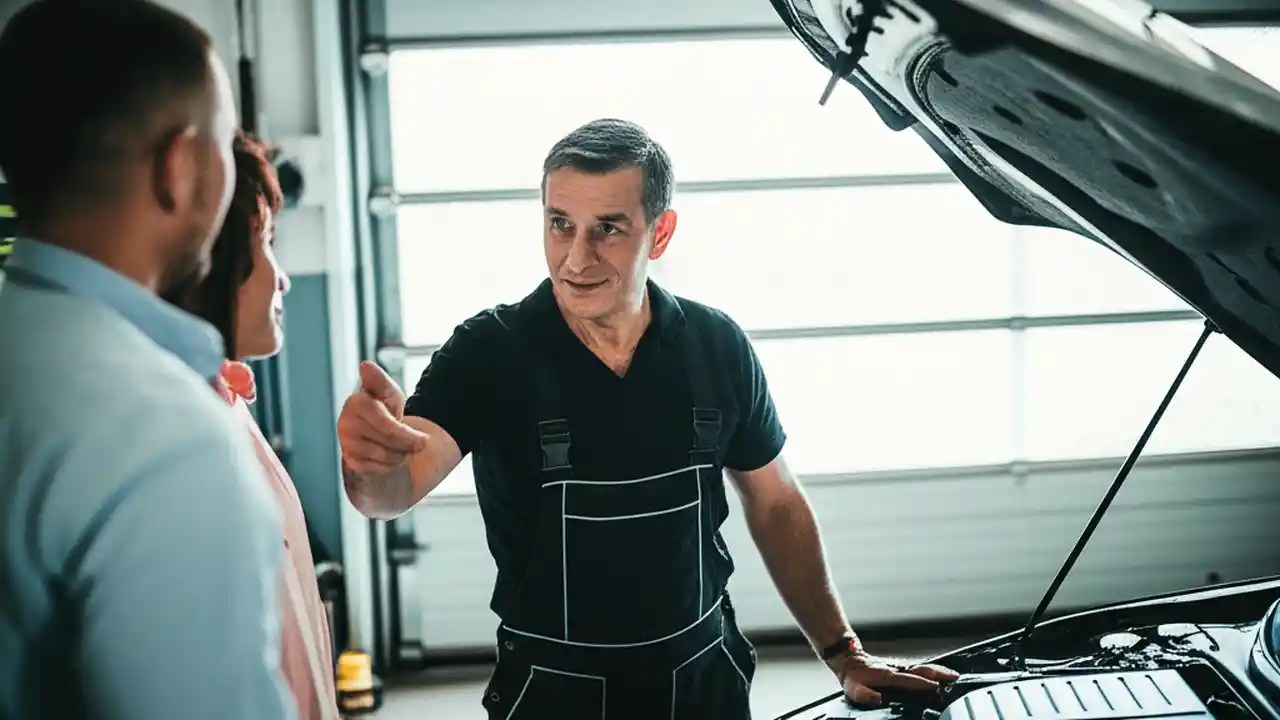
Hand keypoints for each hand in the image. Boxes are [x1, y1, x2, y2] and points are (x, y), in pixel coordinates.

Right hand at [338, 361, 427, 474]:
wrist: (377, 433)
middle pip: (389, 440)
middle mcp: (346, 422)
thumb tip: (365, 365)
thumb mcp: (388, 393)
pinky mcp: (349, 459)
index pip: (387, 424)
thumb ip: (379, 381)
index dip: (407, 435)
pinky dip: (389, 464)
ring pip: (384, 455)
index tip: (424, 441)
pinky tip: (389, 455)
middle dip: (408, 443)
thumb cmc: (385, 410)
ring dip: (400, 454)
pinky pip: (377, 468)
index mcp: (356, 402)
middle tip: (417, 443)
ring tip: (400, 446)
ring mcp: (346, 442)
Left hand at [833, 648, 959, 705]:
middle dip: (938, 673)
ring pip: (923, 667)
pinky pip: (920, 668)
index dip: (922, 683)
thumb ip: (864, 695)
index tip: (937, 687)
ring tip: (954, 676)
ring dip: (938, 671)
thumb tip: (877, 700)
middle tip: (954, 677)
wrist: (849, 658)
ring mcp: (900, 667)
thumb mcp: (853, 689)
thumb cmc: (853, 675)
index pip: (909, 679)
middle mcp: (897, 669)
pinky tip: (940, 675)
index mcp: (888, 675)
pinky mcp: (902, 667)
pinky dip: (932, 670)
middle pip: (921, 669)